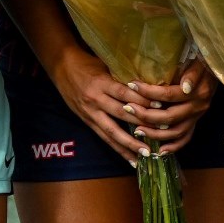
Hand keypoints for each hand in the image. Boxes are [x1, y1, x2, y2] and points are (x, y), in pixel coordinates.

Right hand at [45, 50, 203, 163]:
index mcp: (101, 82)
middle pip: (121, 114)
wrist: (61, 66)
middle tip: (162, 132)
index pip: (124, 93)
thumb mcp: (105, 65)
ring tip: (146, 154)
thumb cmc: (87, 63)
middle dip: (142, 124)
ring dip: (130, 144)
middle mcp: (95, 99)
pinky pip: (104, 138)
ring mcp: (90, 112)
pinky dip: (118, 149)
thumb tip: (149, 84)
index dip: (142, 100)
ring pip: (112, 131)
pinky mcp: (87, 121)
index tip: (161, 106)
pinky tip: (130, 159)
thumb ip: (123, 77)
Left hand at [125, 59, 213, 152]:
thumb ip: (192, 73)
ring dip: (155, 134)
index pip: (168, 95)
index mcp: (197, 92)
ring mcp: (197, 116)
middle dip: (146, 115)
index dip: (148, 91)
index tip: (131, 85)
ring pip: (175, 132)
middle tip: (127, 109)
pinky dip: (173, 146)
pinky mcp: (196, 122)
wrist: (217, 69)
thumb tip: (185, 87)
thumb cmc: (203, 61)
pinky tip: (160, 150)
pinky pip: (185, 138)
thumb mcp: (199, 62)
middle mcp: (198, 107)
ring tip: (136, 131)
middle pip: (169, 117)